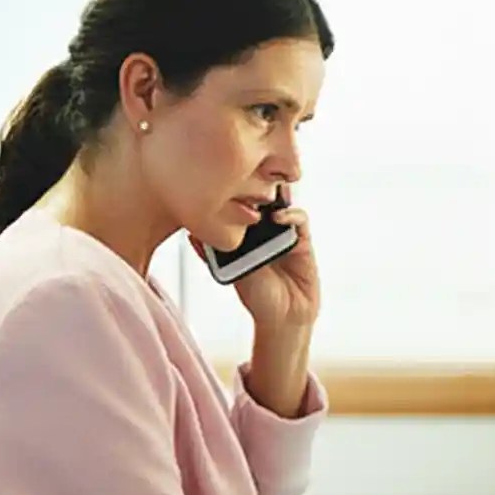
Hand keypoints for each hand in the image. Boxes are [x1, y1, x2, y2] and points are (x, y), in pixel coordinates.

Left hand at [190, 187, 318, 332]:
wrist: (284, 316)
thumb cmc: (258, 296)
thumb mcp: (231, 273)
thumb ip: (215, 255)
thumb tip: (192, 235)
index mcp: (246, 233)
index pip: (241, 203)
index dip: (234, 191)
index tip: (222, 185)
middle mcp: (266, 228)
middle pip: (261, 196)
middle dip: (255, 184)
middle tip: (244, 178)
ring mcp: (284, 231)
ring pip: (281, 201)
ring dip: (274, 192)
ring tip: (264, 190)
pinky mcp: (302, 239)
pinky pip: (299, 219)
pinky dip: (290, 214)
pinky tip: (278, 217)